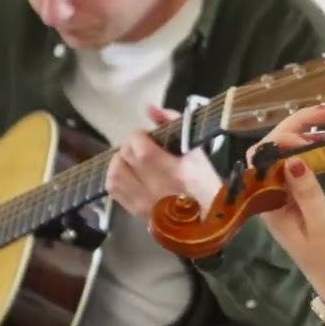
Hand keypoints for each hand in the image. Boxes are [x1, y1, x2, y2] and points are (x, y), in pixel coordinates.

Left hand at [107, 105, 223, 217]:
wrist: (210, 217)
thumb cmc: (209, 180)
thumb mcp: (198, 149)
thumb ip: (174, 123)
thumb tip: (150, 108)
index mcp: (178, 172)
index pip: (142, 150)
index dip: (138, 137)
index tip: (147, 135)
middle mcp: (159, 190)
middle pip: (126, 159)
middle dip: (130, 146)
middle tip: (141, 144)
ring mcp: (146, 203)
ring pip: (115, 175)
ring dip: (120, 161)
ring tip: (130, 158)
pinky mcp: (138, 213)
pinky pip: (114, 191)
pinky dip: (116, 177)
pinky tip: (128, 173)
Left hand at [249, 103, 324, 303]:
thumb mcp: (324, 223)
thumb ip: (307, 190)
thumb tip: (292, 157)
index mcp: (270, 208)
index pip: (262, 161)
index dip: (283, 139)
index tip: (312, 134)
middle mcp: (272, 201)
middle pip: (271, 154)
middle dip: (295, 128)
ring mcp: (285, 201)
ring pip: (283, 159)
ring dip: (301, 136)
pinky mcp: (299, 203)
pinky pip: (295, 169)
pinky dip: (309, 151)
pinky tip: (324, 143)